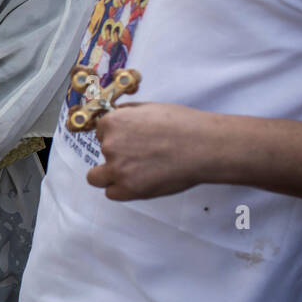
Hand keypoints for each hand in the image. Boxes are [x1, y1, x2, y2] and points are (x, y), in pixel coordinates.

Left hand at [86, 102, 215, 200]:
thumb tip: (117, 114)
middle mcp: (110, 145)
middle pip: (100, 153)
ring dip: (111, 175)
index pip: (100, 132)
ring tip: (134, 172)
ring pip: (97, 178)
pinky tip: (138, 182)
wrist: (204, 146)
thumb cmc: (183, 125)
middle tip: (136, 156)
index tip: (130, 140)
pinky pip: (112, 193)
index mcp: (113, 123)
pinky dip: (122, 190)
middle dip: (113, 155)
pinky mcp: (129, 189)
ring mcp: (118, 169)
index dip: (115, 136)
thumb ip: (128, 112)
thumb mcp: (151, 107)